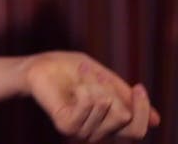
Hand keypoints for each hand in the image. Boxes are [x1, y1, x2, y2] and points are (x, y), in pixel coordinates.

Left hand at [22, 51, 160, 141]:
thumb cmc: (72, 71)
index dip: (142, 110)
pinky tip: (77, 84)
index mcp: (107, 124)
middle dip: (113, 90)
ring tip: (82, 74)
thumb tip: (156, 122)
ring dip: (96, 84)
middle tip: (94, 74)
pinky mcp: (66, 125)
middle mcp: (96, 132)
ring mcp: (80, 131)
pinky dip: (86, 88)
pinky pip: (90, 106)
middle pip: (125, 117)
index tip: (138, 86)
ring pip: (109, 109)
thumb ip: (127, 100)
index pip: (137, 132)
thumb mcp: (107, 82)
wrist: (41, 65)